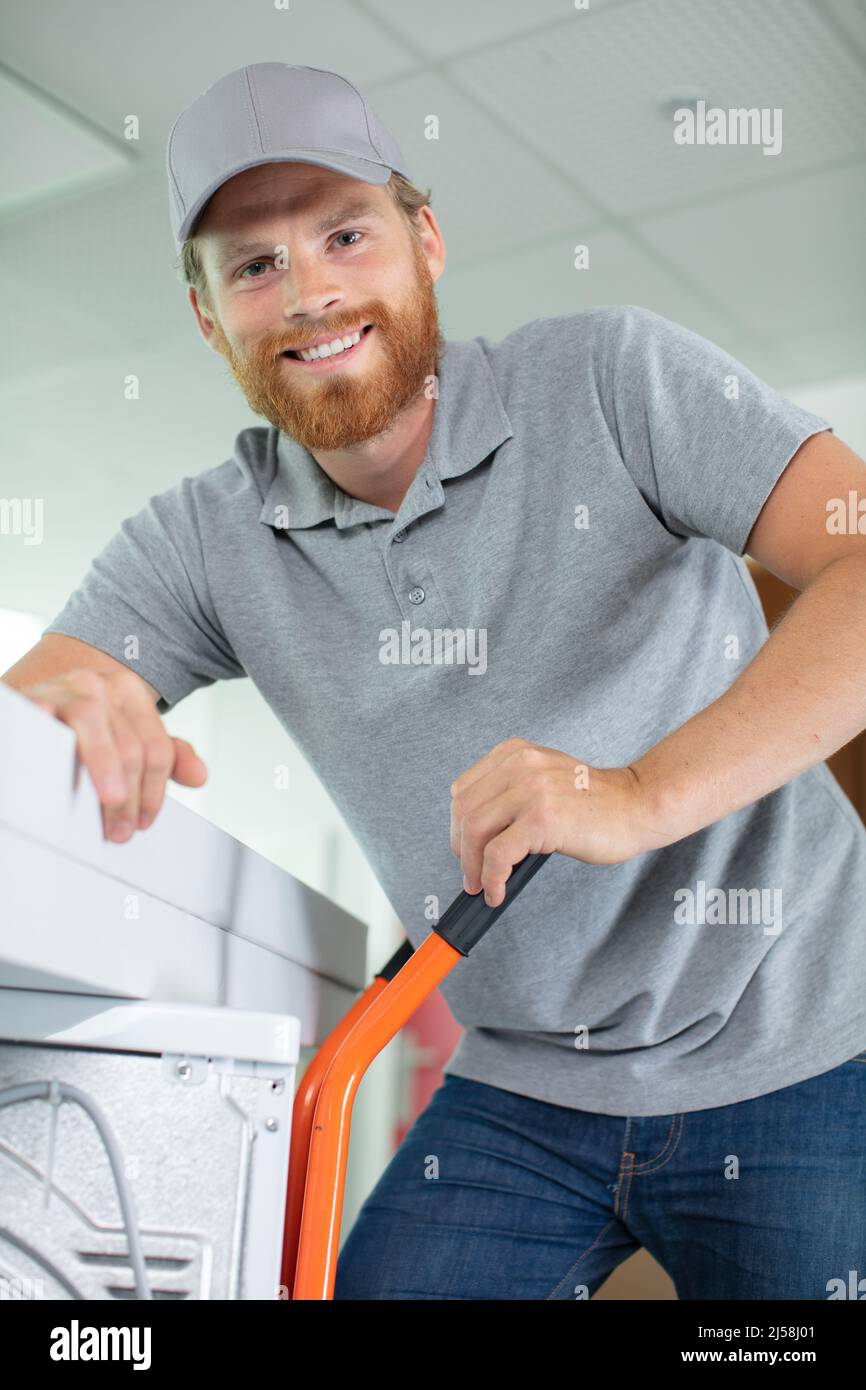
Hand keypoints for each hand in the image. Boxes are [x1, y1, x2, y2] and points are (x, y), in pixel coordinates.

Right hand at [17, 667, 206, 842]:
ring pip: (93, 723)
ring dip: (103, 771)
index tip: (142, 823)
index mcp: (128, 692)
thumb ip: (164, 756)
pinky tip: (54, 762)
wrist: (28, 707)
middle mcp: (98, 684)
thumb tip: (200, 776)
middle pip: (129, 746)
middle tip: (119, 832)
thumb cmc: (76, 731)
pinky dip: (52, 738)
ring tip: (104, 810)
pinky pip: (45, 718)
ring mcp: (63, 689)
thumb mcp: (123, 738)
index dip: (153, 793)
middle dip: (129, 797)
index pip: (156, 749)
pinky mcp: (30, 699)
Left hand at [450, 737, 654, 907]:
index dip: (457, 826)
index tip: (464, 849)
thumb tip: (475, 838)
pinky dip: (491, 879)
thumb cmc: (596, 802)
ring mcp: (531, 790)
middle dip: (461, 850)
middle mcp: (520, 765)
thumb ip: (512, 792)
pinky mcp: (542, 819)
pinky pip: (498, 855)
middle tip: (471, 875)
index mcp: (516, 753)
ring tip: (483, 887)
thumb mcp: (546, 778)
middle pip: (463, 812)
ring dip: (472, 868)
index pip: (464, 790)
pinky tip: (499, 892)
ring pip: (474, 833)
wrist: (638, 805)